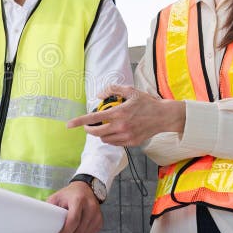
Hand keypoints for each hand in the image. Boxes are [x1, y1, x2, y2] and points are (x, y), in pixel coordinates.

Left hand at [47, 182, 102, 232]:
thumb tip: (42, 223)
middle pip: (79, 231)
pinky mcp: (99, 221)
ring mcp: (97, 215)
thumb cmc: (70, 194)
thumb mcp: (57, 197)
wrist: (85, 189)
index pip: (73, 220)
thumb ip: (50, 209)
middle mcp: (90, 207)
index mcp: (79, 200)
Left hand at [66, 85, 184, 146]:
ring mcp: (126, 136)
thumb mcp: (131, 91)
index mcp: (119, 113)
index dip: (79, 122)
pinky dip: (110, 138)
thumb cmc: (148, 103)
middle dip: (88, 129)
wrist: (164, 117)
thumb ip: (113, 89)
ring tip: (104, 126)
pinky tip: (114, 131)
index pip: (94, 118)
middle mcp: (121, 126)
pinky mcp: (131, 143)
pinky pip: (114, 143)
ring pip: (104, 139)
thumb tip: (99, 95)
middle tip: (88, 125)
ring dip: (100, 133)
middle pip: (96, 132)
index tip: (68, 124)